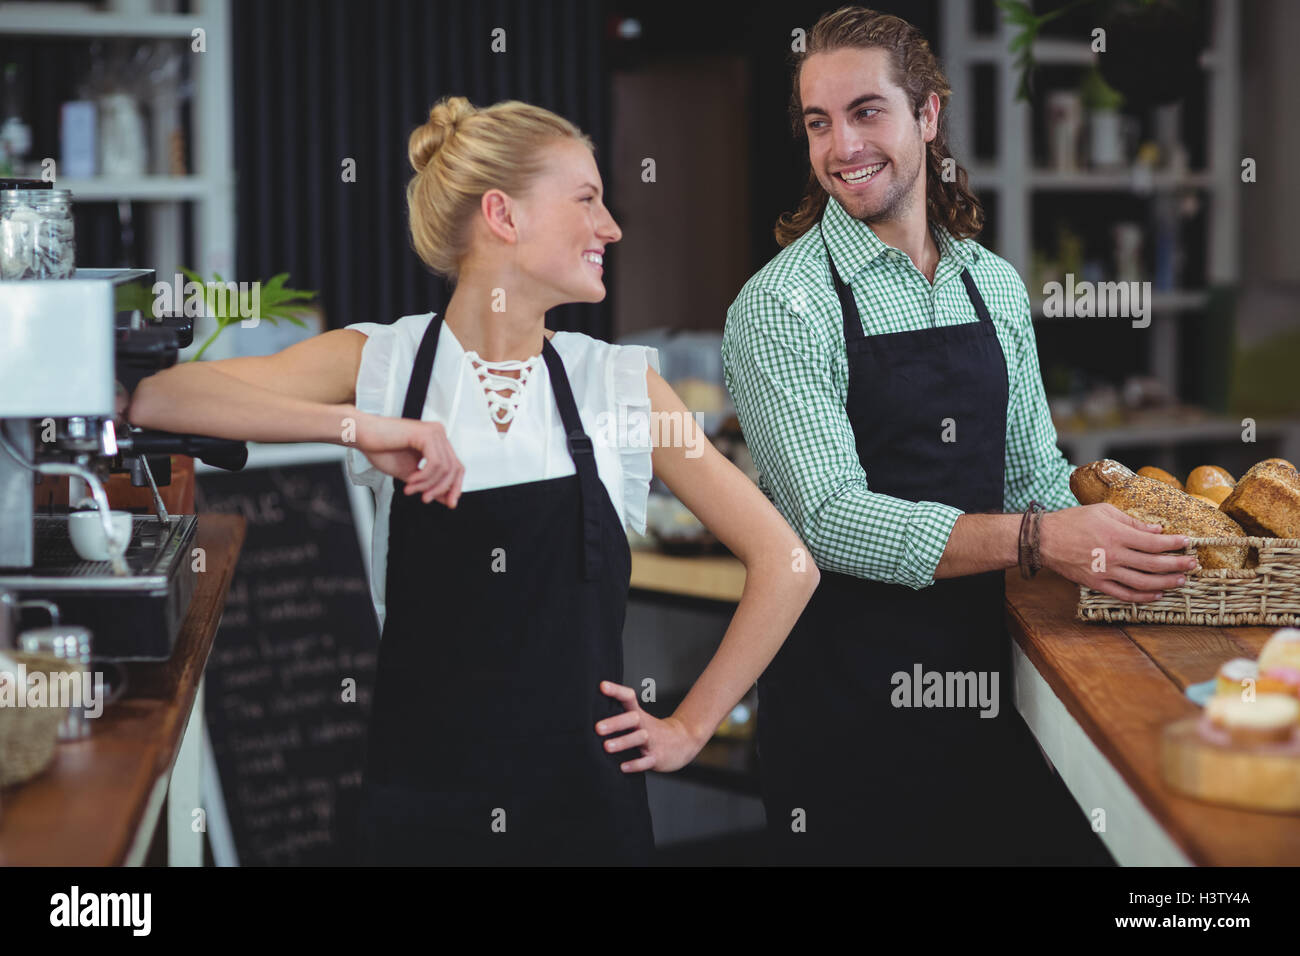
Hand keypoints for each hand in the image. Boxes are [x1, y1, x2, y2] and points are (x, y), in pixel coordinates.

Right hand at [353, 413, 464, 506]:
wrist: (362, 435)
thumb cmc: (381, 449)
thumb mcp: (411, 474)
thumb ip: (429, 484)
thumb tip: (447, 499)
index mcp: (437, 441)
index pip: (457, 467)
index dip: (455, 487)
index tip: (449, 503)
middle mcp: (439, 434)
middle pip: (455, 468)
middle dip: (442, 489)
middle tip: (425, 499)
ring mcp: (434, 432)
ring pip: (445, 468)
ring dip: (427, 484)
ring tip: (410, 489)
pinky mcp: (426, 434)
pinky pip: (435, 463)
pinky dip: (424, 477)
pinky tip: (410, 480)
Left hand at [595, 681, 705, 773]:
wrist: (684, 741)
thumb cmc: (654, 731)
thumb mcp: (641, 719)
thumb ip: (621, 716)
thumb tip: (594, 713)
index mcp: (639, 715)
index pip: (629, 698)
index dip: (616, 691)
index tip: (602, 686)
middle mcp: (645, 726)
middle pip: (632, 719)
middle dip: (615, 723)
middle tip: (597, 728)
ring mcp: (653, 741)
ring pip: (639, 739)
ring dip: (623, 742)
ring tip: (607, 746)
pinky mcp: (657, 757)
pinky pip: (646, 761)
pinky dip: (635, 764)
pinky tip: (623, 767)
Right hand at [1040, 503, 1198, 602]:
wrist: (1045, 539)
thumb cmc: (1073, 520)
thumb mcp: (1104, 511)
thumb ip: (1132, 522)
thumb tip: (1156, 529)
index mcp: (1117, 534)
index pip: (1154, 542)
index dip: (1174, 543)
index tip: (1187, 542)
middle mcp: (1114, 555)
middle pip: (1154, 564)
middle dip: (1177, 564)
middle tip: (1193, 564)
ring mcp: (1106, 572)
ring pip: (1143, 582)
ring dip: (1166, 582)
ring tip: (1181, 580)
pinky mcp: (1097, 584)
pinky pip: (1124, 594)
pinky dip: (1143, 596)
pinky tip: (1157, 594)